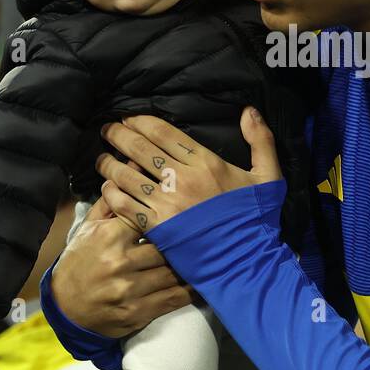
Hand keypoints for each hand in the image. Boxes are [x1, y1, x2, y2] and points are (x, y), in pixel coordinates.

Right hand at [50, 195, 193, 337]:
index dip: (168, 214)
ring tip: (203, 254)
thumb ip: (113, 201)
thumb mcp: (89, 228)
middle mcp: (119, 262)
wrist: (65, 309)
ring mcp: (129, 290)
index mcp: (109, 237)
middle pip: (166, 245)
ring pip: (173, 271)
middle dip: (182, 240)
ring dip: (189, 264)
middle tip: (201, 233)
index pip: (149, 217)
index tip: (184, 210)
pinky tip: (199, 281)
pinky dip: (190, 291)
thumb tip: (131, 168)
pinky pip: (173, 298)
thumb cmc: (80, 261)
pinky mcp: (138, 313)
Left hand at [97, 108, 280, 233]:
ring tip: (100, 158)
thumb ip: (261, 140)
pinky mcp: (157, 227)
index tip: (128, 118)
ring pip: (127, 175)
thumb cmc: (256, 218)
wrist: (247, 259)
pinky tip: (106, 188)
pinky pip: (125, 205)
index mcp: (206, 163)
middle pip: (141, 149)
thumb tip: (248, 110)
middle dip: (119, 135)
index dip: (141, 122)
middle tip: (107, 130)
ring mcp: (167, 204)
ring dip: (109, 164)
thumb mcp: (268, 175)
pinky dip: (111, 194)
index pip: (164, 133)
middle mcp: (182, 179)